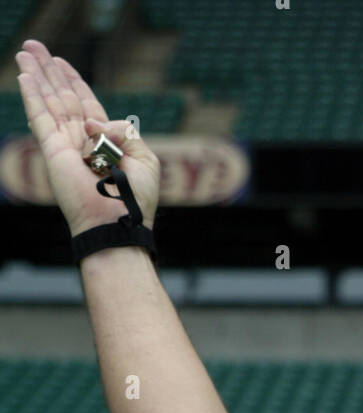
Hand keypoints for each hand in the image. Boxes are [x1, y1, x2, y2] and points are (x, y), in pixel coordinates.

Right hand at [15, 38, 159, 238]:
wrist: (117, 225)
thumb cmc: (135, 200)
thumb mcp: (145, 160)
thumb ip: (125, 132)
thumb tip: (96, 121)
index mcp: (105, 143)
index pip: (86, 103)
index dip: (73, 80)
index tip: (60, 61)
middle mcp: (82, 141)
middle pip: (62, 96)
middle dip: (49, 70)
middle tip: (33, 46)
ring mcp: (65, 145)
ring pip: (49, 102)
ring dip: (36, 76)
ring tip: (24, 52)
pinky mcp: (53, 151)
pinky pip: (40, 118)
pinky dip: (32, 97)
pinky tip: (25, 77)